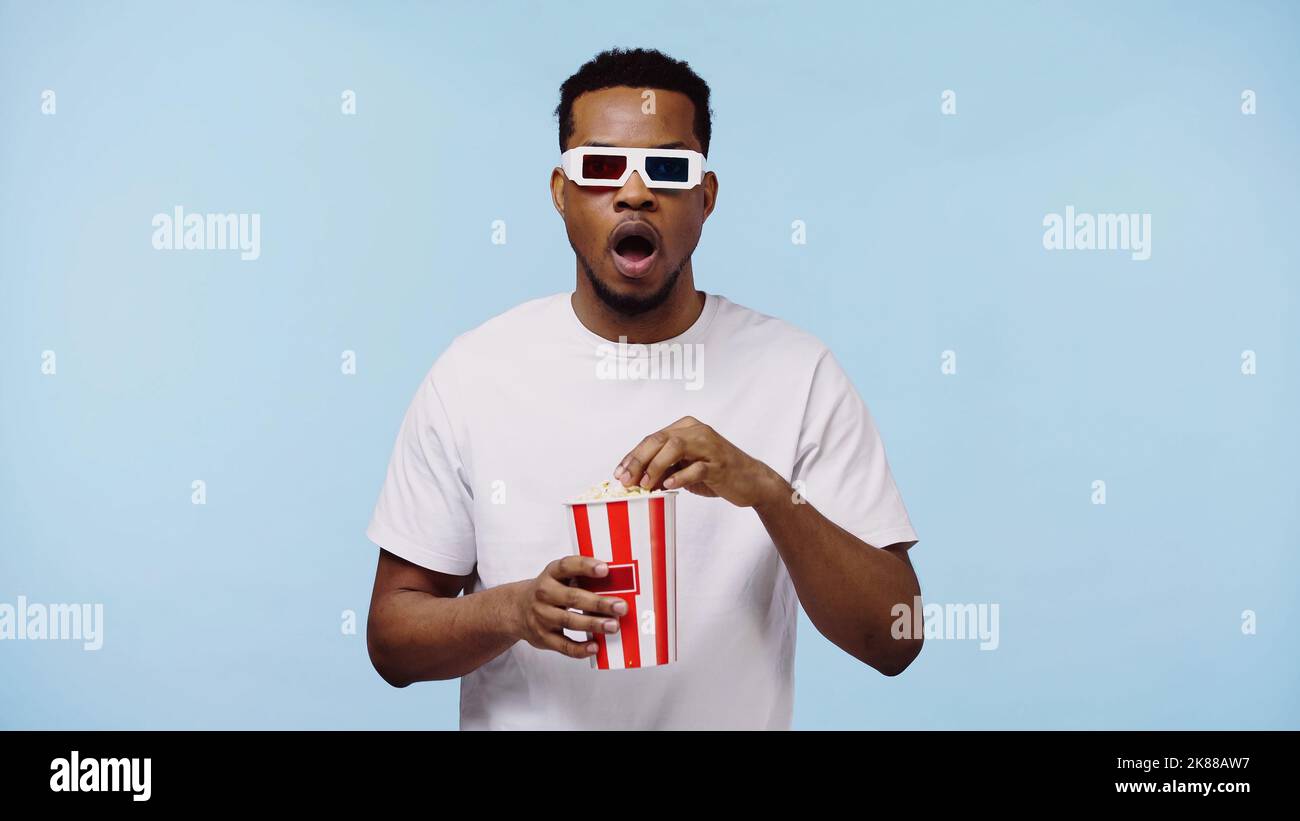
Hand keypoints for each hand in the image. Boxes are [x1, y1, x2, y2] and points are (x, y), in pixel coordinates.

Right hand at [512, 556, 628, 658]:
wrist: (516, 609)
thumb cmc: (550, 590)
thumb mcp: (559, 578)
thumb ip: (581, 578)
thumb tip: (618, 583)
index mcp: (551, 574)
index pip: (567, 566)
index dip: (585, 566)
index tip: (605, 569)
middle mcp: (544, 593)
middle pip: (572, 597)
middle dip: (599, 603)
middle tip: (621, 607)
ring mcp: (542, 616)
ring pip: (569, 621)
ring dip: (593, 624)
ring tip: (613, 626)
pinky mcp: (543, 637)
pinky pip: (563, 645)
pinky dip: (580, 648)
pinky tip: (595, 647)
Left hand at [613, 416, 786, 507]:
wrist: (752, 481)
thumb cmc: (716, 473)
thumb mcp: (686, 467)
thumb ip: (664, 467)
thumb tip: (634, 479)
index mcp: (686, 427)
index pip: (652, 439)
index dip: (632, 456)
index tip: (618, 474)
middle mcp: (697, 431)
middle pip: (659, 440)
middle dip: (638, 461)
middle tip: (626, 481)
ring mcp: (710, 446)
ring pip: (675, 447)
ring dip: (655, 467)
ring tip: (644, 485)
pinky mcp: (720, 464)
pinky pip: (696, 468)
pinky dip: (680, 477)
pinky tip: (669, 487)